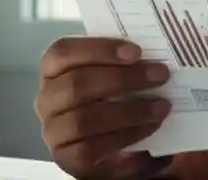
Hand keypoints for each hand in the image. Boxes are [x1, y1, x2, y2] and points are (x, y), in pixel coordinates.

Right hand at [36, 37, 173, 178]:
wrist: (112, 149)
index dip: (99, 48)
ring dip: (130, 110)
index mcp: (53, 70)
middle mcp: (46, 99)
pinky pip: (93, 147)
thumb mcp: (114, 77)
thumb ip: (125, 64)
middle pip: (77, 84)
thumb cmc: (112, 101)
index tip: (137, 51)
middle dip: (123, 78)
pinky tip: (149, 128)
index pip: (63, 51)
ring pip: (85, 118)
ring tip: (161, 106)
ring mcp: (53, 131)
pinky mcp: (66, 158)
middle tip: (160, 75)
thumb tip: (153, 58)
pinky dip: (126, 136)